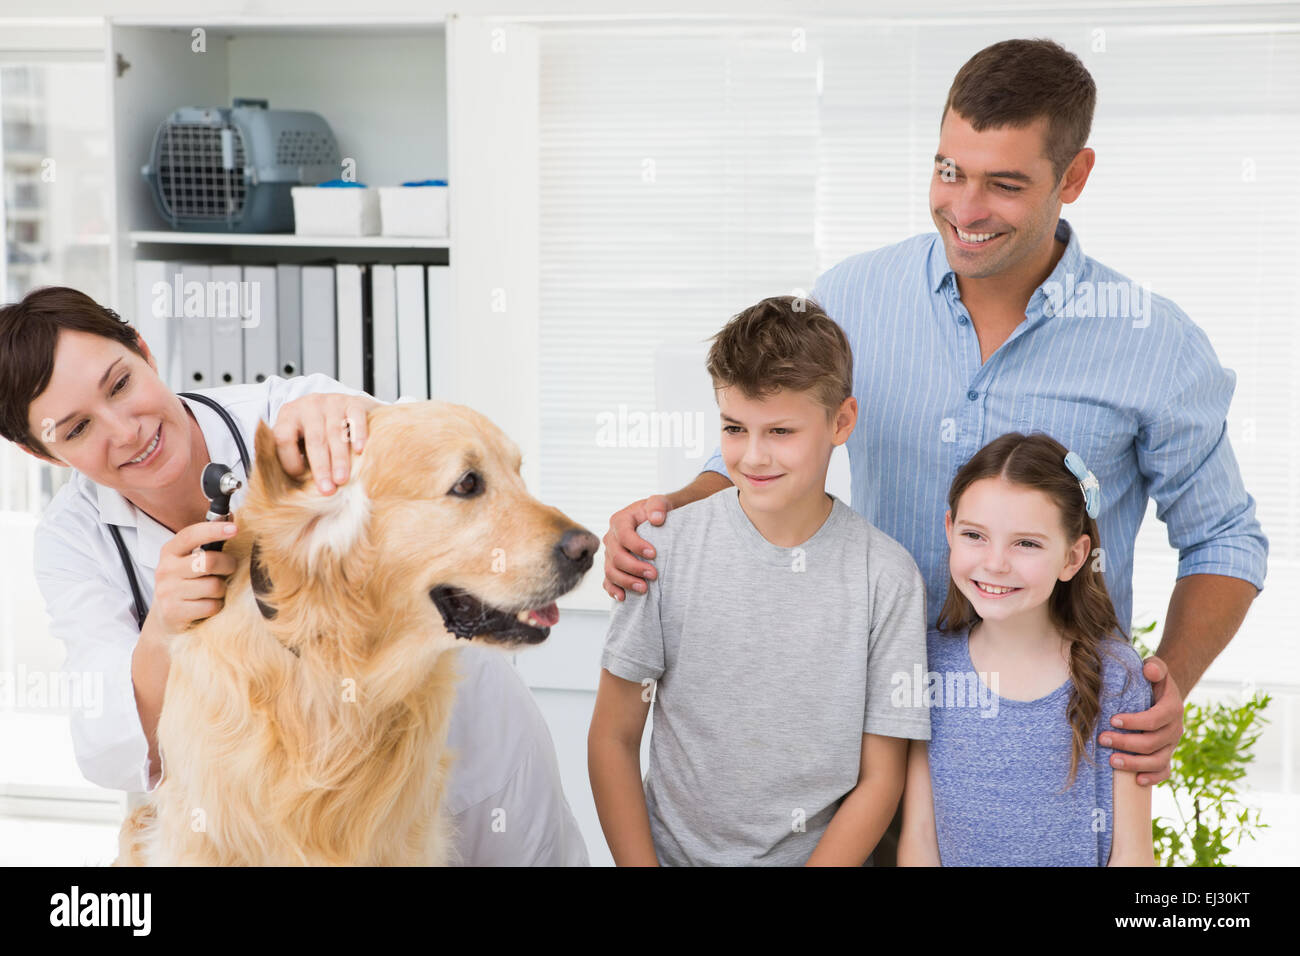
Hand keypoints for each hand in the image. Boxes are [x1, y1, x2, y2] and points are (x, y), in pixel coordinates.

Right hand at [149, 521, 240, 636]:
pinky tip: (207, 605)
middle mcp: (166, 569)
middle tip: (229, 569)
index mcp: (170, 551)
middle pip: (208, 562)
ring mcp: (168, 591)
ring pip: (214, 586)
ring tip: (213, 591)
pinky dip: (216, 606)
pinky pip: (211, 606)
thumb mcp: (189, 560)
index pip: (191, 535)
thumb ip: (208, 542)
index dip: (213, 530)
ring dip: (221, 590)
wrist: (164, 618)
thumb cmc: (185, 583)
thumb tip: (232, 518)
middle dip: (228, 565)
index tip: (234, 528)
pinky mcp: (174, 612)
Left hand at [273, 393, 380, 493]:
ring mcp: (332, 401)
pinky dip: (359, 435)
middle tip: (326, 489)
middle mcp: (309, 405)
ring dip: (339, 459)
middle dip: (321, 467)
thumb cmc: (317, 430)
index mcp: (289, 415)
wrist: (341, 404)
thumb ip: (294, 456)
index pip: (284, 438)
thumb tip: (293, 491)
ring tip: (342, 479)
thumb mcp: (298, 439)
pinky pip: (356, 418)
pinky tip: (360, 451)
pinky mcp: (353, 402)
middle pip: (314, 439)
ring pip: (335, 433)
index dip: (290, 460)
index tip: (300, 478)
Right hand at [602, 494, 672, 600]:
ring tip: (644, 589)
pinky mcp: (613, 567)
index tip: (654, 554)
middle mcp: (611, 538)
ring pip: (610, 571)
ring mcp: (610, 554)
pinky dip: (613, 590)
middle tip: (654, 575)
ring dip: (626, 582)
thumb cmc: (658, 513)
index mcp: (620, 521)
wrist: (658, 522)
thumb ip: (658, 506)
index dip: (636, 546)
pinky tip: (623, 597)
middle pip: (616, 556)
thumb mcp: (660, 503)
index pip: (623, 534)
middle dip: (634, 567)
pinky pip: (607, 581)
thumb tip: (656, 519)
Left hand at [1098, 656, 1183, 785]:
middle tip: (1102, 739)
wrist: (1162, 695)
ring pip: (1157, 760)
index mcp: (1172, 709)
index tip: (1112, 720)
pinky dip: (1152, 778)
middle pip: (1152, 742)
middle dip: (1126, 742)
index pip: (1155, 719)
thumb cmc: (1152, 680)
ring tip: (1111, 761)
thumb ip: (1155, 666)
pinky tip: (1136, 780)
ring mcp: (1171, 745)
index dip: (1135, 722)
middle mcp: (1175, 729)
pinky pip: (1164, 771)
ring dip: (1134, 763)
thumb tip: (1149, 670)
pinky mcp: (1166, 755)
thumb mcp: (1156, 668)